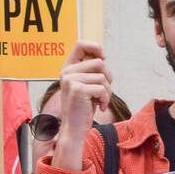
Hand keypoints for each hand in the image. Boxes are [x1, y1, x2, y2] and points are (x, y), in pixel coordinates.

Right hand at [51, 40, 111, 171]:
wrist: (74, 129)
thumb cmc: (82, 108)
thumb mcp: (85, 85)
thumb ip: (89, 71)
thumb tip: (102, 57)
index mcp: (67, 68)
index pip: (80, 44)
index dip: (95, 47)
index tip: (104, 58)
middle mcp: (67, 72)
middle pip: (99, 63)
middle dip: (107, 78)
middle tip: (103, 92)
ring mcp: (71, 80)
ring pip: (102, 77)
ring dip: (107, 91)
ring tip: (100, 101)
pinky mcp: (77, 90)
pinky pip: (102, 89)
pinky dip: (105, 99)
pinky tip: (99, 107)